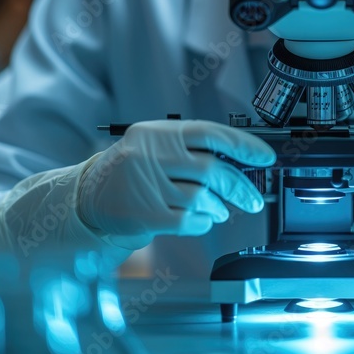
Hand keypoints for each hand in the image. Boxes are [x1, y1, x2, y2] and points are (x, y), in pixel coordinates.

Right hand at [77, 119, 275, 239]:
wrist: (88, 195)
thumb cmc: (132, 168)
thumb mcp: (156, 145)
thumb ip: (192, 149)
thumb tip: (241, 163)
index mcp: (159, 132)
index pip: (210, 134)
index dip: (243, 145)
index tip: (265, 158)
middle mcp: (152, 155)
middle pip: (212, 170)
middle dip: (240, 187)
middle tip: (253, 199)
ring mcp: (147, 185)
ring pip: (202, 197)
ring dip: (219, 207)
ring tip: (220, 210)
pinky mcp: (145, 214)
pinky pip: (189, 220)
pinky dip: (203, 222)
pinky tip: (203, 219)